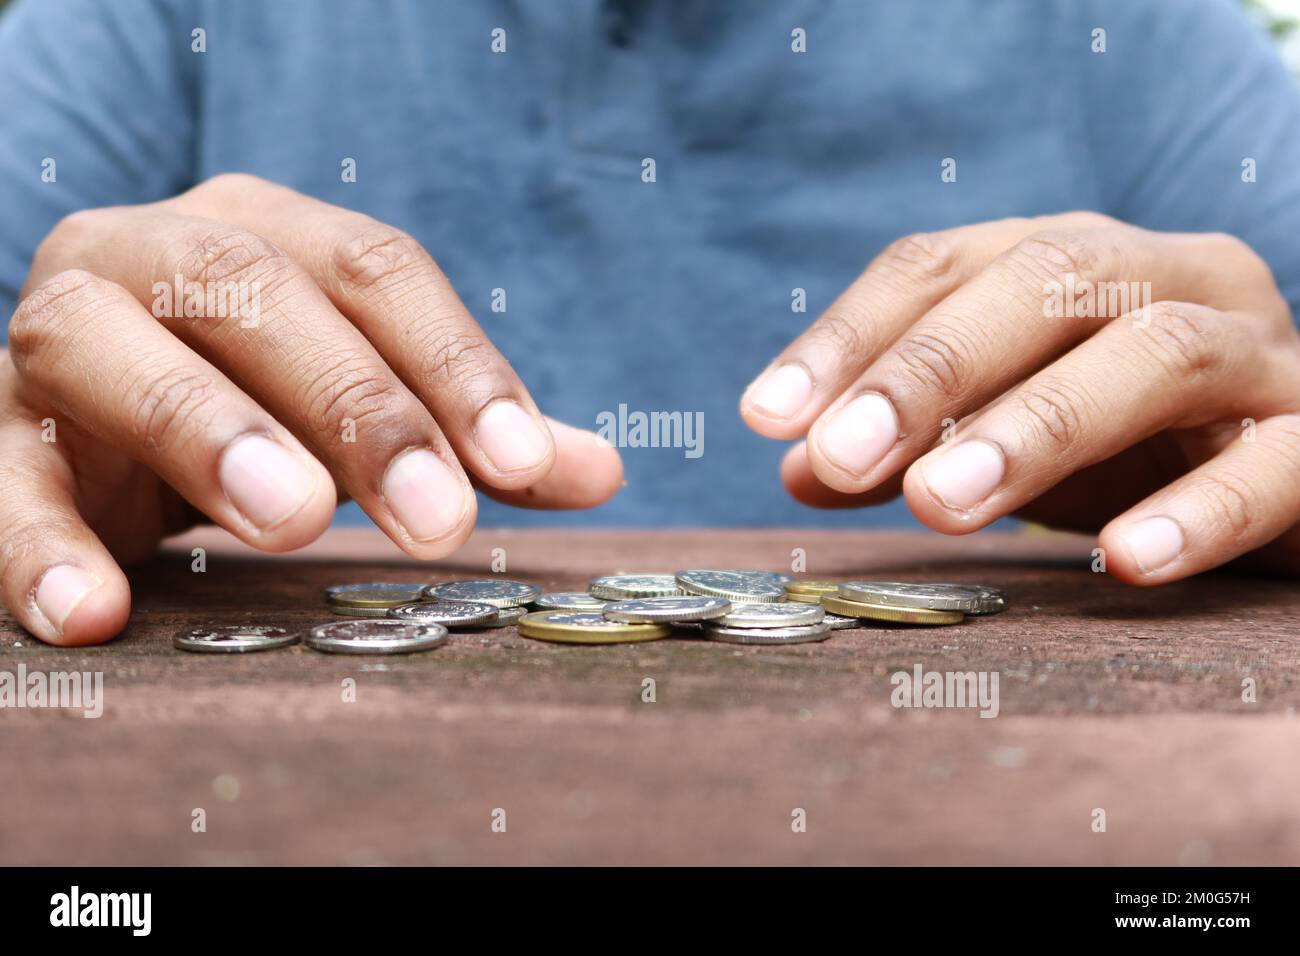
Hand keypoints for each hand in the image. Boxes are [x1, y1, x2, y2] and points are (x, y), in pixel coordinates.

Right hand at [2, 174, 622, 644]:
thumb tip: (598, 473)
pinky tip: (95, 612)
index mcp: (263, 233)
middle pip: (256, 293)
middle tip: (438, 518)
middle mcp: (151, 253)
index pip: (375, 272)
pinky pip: (3, 478)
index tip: (519, 467)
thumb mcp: (360, 405)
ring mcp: (55, 332)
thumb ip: (467, 432)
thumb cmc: (250, 398)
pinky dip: (42, 545)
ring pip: (112, 349)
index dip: (455, 364)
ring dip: (209, 431)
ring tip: (292, 523)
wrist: (86, 412)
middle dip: (358, 406)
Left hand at [742, 212, 1299, 583]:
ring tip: (939, 505)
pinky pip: (1274, 465)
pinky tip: (1123, 559)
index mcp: (1075, 262)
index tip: (769, 416)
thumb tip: (799, 465)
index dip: (851, 335)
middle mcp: (1169, 277)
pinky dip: (1198, 509)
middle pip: (1047, 280)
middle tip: (841, 457)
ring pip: (1156, 353)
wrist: (1284, 466)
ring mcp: (1257, 352)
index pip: (945, 265)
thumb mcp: (1006, 434)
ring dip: (1037, 426)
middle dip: (930, 369)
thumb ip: (912, 442)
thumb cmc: (1130, 444)